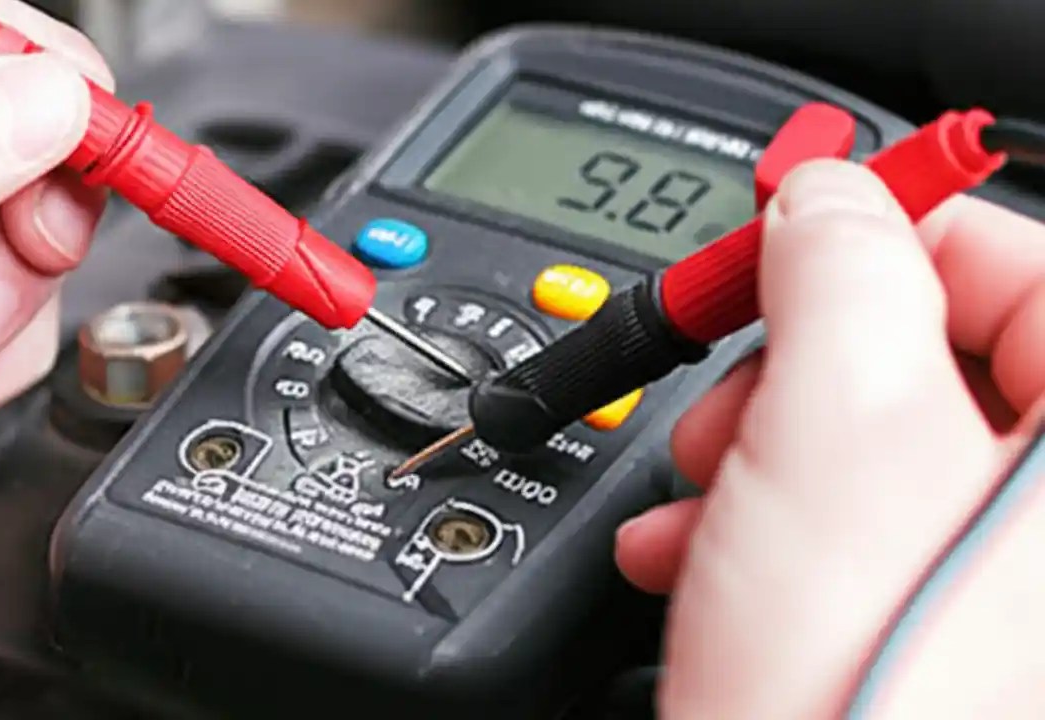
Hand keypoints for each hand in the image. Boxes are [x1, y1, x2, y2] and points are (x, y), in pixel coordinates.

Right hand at [616, 160, 1044, 716]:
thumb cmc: (866, 696)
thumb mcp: (834, 423)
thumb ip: (837, 266)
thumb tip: (825, 197)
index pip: (1002, 253)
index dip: (866, 238)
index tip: (773, 252)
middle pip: (928, 357)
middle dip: (789, 373)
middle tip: (722, 408)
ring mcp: (1007, 583)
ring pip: (873, 451)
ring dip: (753, 458)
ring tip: (685, 506)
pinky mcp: (947, 634)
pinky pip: (857, 535)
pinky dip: (765, 531)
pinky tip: (698, 559)